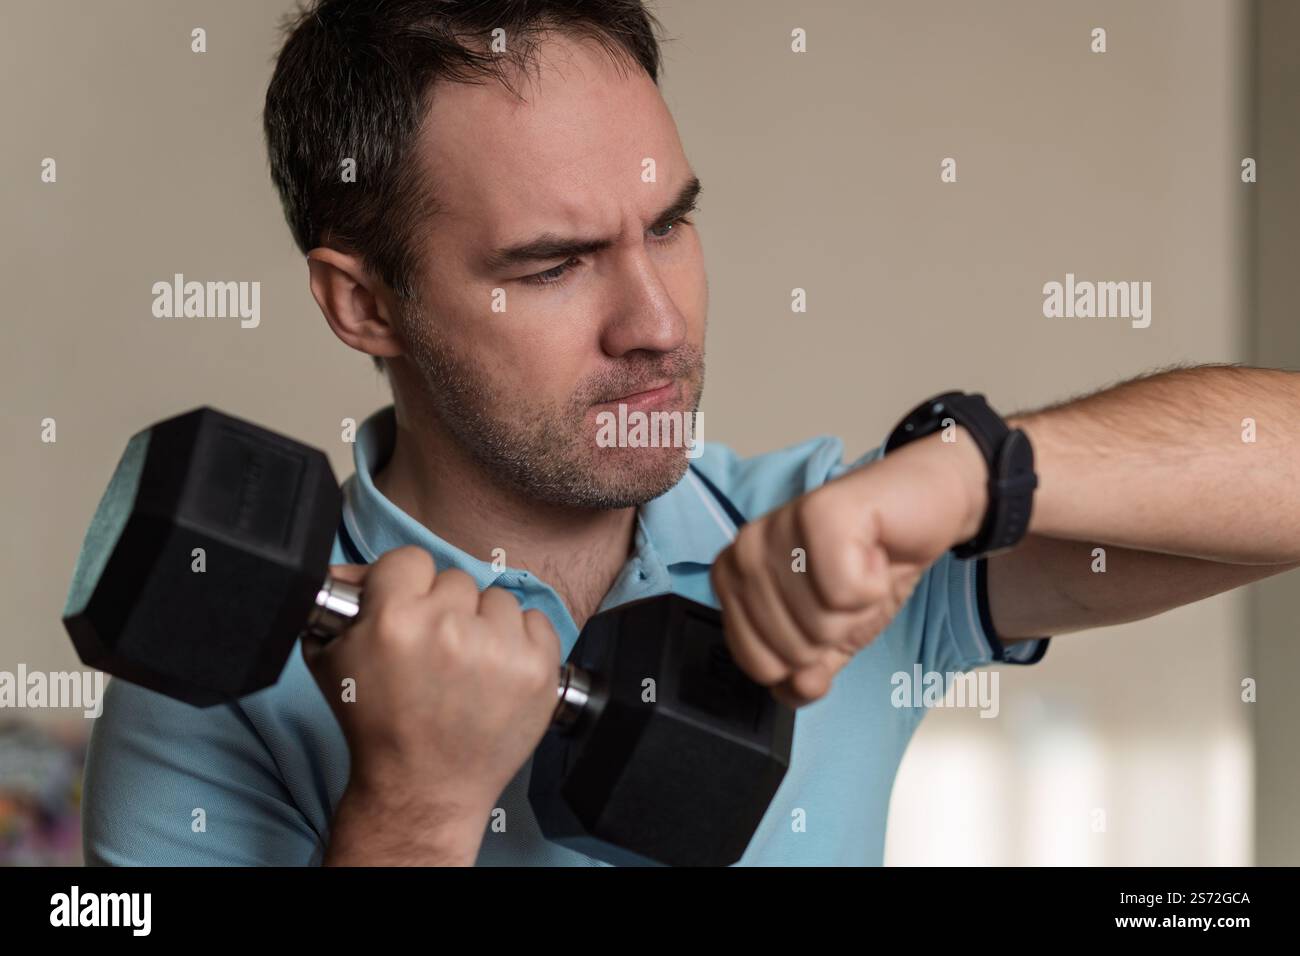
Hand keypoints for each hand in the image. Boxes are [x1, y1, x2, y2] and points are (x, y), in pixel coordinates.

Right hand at [301, 545, 562, 819]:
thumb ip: (345, 602)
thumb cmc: (377, 727)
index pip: (410, 559)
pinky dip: (521, 643)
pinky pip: (536, 621)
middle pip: (457, 580)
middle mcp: (449, 628)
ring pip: (498, 600)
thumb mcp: (335, 661)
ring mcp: (500, 649)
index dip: (407, 587)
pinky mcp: (538, 669)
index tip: (409, 612)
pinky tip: (497, 673)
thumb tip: (355, 568)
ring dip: (485, 626)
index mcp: (394, 619)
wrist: (422, 788)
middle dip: (446, 610)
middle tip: (435, 652)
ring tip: (467, 668)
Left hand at [709, 431, 986, 706]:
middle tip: (849, 585)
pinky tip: (873, 553)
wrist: (923, 509)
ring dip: (860, 605)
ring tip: (861, 566)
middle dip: (839, 628)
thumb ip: (810, 672)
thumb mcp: (837, 635)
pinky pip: (846, 592)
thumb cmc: (872, 563)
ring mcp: (776, 527)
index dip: (809, 654)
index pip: (760, 665)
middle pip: (793, 650)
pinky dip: (876, 583)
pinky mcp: (819, 512)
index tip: (827, 609)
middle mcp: (744, 550)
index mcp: (734, 580)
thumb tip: (800, 687)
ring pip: (820, 624)